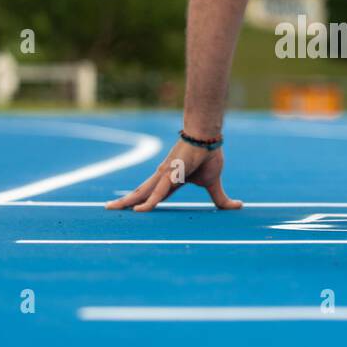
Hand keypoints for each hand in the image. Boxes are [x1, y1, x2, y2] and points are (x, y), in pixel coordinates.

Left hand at [106, 139, 241, 212]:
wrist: (209, 137)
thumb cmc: (209, 156)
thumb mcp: (214, 184)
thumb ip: (221, 199)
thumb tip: (238, 207)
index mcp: (171, 181)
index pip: (153, 195)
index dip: (142, 202)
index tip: (131, 210)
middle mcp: (163, 177)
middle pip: (140, 192)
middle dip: (124, 201)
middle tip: (108, 208)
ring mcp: (165, 175)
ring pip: (143, 192)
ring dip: (128, 202)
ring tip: (112, 208)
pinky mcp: (171, 173)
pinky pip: (159, 192)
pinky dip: (150, 202)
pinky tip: (140, 210)